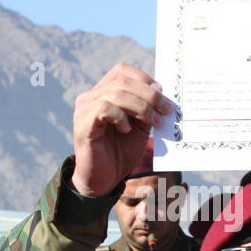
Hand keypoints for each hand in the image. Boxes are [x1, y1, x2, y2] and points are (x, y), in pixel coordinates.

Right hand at [71, 63, 173, 196]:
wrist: (104, 179)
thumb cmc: (121, 152)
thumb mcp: (140, 126)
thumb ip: (147, 107)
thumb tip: (159, 88)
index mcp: (103, 92)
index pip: (122, 71)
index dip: (144, 78)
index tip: (163, 95)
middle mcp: (90, 96)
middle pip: (123, 81)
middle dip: (150, 95)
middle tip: (167, 109)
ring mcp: (84, 108)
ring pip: (116, 93)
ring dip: (141, 107)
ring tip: (154, 122)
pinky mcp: (82, 123)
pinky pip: (104, 108)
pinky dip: (121, 117)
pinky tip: (126, 130)